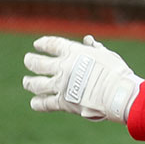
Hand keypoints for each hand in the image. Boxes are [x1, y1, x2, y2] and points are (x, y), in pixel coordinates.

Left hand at [23, 34, 141, 122]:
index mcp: (72, 52)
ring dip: (30, 83)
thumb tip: (88, 40)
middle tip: (28, 60)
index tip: (37, 44)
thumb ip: (95, 48)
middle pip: (38, 63)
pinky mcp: (63, 103)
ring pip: (37, 84)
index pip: (51, 44)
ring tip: (26, 82)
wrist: (117, 94)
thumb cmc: (116, 73)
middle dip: (31, 61)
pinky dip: (39, 103)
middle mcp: (62, 68)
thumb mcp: (106, 55)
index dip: (43, 43)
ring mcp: (60, 86)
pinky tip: (34, 102)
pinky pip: (46, 103)